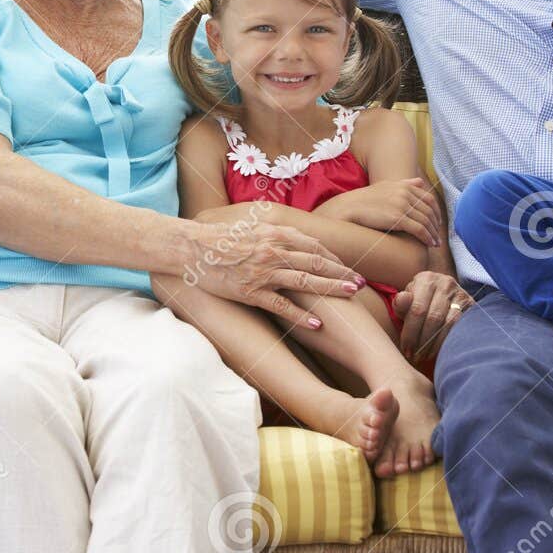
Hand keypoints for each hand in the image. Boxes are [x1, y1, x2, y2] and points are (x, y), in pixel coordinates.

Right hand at [183, 216, 362, 329]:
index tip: (348, 268)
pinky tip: (316, 325)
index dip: (334, 258)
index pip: (314, 246)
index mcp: (274, 234)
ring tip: (351, 296)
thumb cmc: (219, 238)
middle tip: (362, 284)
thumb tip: (294, 239)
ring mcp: (262, 272)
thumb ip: (275, 233)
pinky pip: (280, 304)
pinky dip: (300, 315)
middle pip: (316, 262)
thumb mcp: (251, 227)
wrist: (190, 247)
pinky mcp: (250, 291)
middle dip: (342, 273)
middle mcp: (272, 250)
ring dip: (331, 289)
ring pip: (305, 281)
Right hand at [315, 179, 442, 246]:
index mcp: (404, 186)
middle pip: (429, 211)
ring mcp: (402, 205)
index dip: (436, 211)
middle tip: (438, 235)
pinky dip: (427, 237)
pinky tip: (429, 244)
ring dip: (433, 234)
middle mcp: (405, 194)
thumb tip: (420, 181)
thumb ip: (405, 183)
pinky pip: (419, 229)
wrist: (349, 208)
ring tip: (435, 243)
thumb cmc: (366, 200)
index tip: (437, 222)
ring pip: (426, 221)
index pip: (429, 199)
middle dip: (436, 225)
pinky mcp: (398, 218)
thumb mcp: (386, 186)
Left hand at [392, 271, 474, 364]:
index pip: (417, 309)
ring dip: (436, 344)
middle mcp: (445, 283)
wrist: (443, 294)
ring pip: (449, 324)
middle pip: (433, 318)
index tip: (406, 350)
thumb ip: (401, 303)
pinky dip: (449, 341)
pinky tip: (441, 351)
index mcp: (425, 279)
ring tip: (426, 356)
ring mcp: (461, 293)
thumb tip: (402, 299)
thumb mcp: (407, 301)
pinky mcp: (472, 306)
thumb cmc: (419, 301)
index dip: (410, 333)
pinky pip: (461, 327)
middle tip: (416, 357)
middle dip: (423, 341)